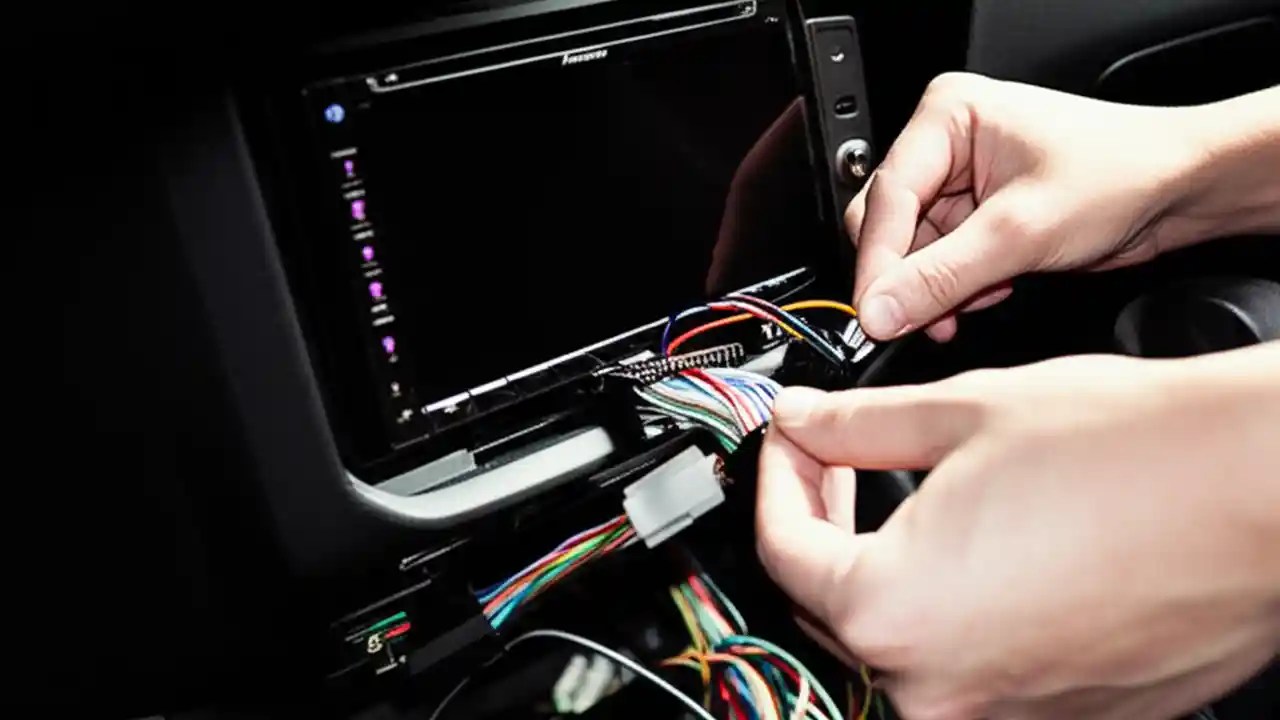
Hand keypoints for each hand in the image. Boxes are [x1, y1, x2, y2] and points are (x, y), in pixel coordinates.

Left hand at [755, 346, 1279, 719]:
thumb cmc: (1136, 454)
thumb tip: (804, 423)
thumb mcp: (961, 414)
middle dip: (821, 529)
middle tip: (833, 462)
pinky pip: (975, 669)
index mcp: (895, 615)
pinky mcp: (1067, 718)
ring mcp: (1007, 715)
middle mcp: (941, 690)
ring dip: (886, 573)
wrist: (1263, 491)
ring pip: (902, 644)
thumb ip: (854, 428)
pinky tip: (978, 554)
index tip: (791, 442)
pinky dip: (956, 614)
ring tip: (905, 501)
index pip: (784, 552)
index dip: (777, 482)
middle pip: (834, 608)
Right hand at [848, 73, 1216, 341]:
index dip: (878, 263)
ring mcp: (961, 179)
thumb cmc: (1124, 173)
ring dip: (940, 286)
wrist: (1183, 189)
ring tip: (981, 296)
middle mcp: (947, 142)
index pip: (886, 198)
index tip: (875, 314)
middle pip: (890, 224)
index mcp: (947, 116)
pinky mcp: (977, 213)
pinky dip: (959, 286)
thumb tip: (881, 310)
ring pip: (914, 250)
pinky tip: (993, 288)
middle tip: (920, 317)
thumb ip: (942, 277)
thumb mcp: (1022, 232)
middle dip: (910, 276)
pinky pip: (941, 260)